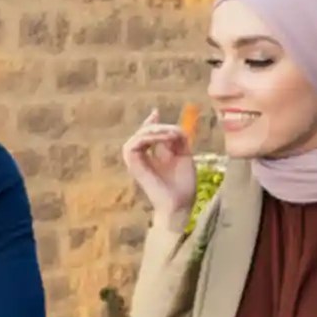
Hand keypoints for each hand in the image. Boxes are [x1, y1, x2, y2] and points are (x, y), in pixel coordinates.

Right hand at [122, 108, 196, 225]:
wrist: (179, 203)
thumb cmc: (183, 185)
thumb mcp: (184, 155)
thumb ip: (177, 140)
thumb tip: (173, 126)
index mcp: (151, 156)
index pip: (146, 134)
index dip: (151, 123)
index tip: (156, 113)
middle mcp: (140, 158)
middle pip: (142, 132)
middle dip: (158, 126)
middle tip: (174, 130)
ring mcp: (135, 162)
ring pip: (138, 136)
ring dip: (155, 131)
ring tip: (171, 135)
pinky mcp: (133, 164)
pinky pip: (136, 143)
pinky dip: (151, 137)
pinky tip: (165, 139)